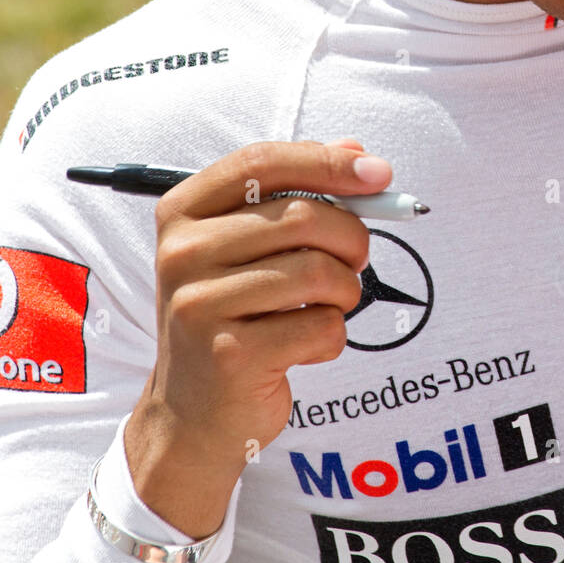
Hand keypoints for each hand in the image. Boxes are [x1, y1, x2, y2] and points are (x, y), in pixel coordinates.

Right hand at [124, 138, 382, 537]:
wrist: (193, 413)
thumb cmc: (234, 314)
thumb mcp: (249, 245)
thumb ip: (298, 191)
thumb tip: (357, 149)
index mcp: (184, 212)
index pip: (263, 163)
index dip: (329, 162)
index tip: (380, 173)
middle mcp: (182, 253)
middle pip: (303, 216)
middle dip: (352, 237)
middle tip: (356, 260)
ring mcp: (200, 305)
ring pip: (319, 273)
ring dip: (346, 291)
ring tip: (329, 305)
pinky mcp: (230, 356)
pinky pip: (322, 327)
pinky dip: (333, 334)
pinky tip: (305, 345)